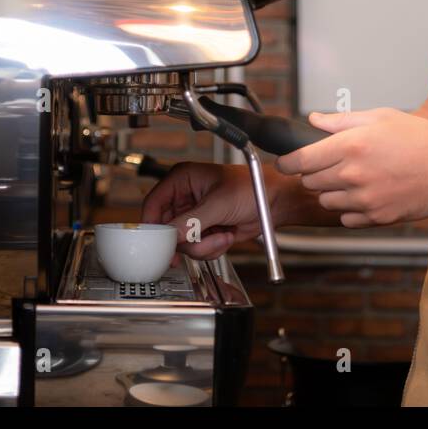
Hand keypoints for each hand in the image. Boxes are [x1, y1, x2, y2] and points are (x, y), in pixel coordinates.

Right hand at [140, 161, 294, 261]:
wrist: (274, 202)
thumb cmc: (252, 188)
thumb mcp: (220, 203)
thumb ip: (194, 220)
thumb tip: (173, 235)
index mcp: (182, 180)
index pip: (154, 203)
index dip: (153, 224)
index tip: (159, 241)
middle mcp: (185, 198)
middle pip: (167, 229)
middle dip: (186, 240)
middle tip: (200, 241)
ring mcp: (194, 216)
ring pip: (182, 243)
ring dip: (203, 245)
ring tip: (222, 235)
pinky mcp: (204, 231)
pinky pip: (196, 249)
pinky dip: (211, 248)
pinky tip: (226, 237)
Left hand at [275, 108, 427, 227]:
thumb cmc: (421, 139)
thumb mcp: (380, 118)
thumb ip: (341, 121)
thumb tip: (314, 120)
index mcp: (351, 145)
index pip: (301, 160)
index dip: (287, 162)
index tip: (285, 163)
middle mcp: (354, 174)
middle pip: (310, 181)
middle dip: (314, 173)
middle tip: (332, 165)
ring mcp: (365, 199)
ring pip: (327, 201)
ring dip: (332, 192)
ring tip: (354, 179)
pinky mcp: (378, 218)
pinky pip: (347, 219)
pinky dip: (351, 210)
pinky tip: (367, 195)